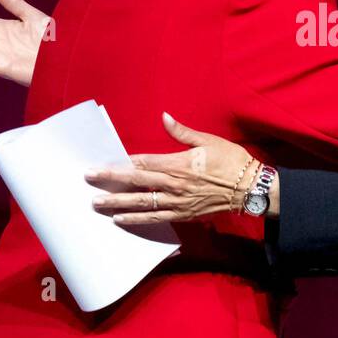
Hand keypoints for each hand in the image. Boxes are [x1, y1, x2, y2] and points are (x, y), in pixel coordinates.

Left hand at [86, 113, 268, 228]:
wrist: (249, 188)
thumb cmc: (231, 161)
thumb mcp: (208, 140)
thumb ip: (182, 132)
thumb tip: (164, 117)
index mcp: (179, 163)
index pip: (142, 163)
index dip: (120, 164)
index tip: (101, 164)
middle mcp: (174, 184)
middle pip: (135, 183)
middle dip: (110, 181)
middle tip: (88, 180)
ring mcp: (177, 202)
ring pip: (141, 204)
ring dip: (117, 204)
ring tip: (97, 205)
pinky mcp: (183, 214)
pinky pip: (155, 218)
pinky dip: (137, 220)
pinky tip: (121, 220)